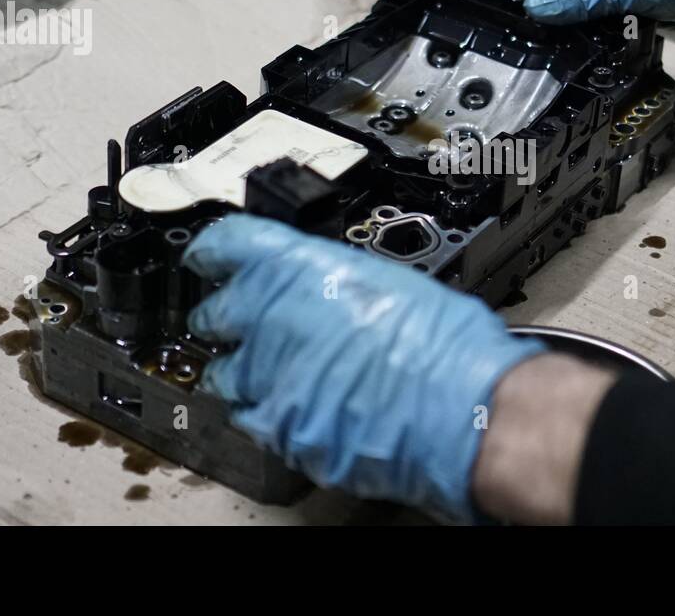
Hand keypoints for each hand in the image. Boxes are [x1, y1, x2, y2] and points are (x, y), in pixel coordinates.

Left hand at [183, 214, 546, 522]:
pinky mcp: (278, 428)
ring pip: (224, 372)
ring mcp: (267, 377)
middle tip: (247, 322)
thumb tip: (325, 285)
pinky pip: (252, 417)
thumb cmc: (444, 343)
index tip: (211, 257)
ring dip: (242, 370)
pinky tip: (294, 407)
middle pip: (213, 312)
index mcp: (296, 267)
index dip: (215, 252)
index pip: (225, 245)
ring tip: (272, 373)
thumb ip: (337, 280)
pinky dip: (267, 412)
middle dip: (228, 318)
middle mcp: (269, 317)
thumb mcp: (390, 279)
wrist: (462, 409)